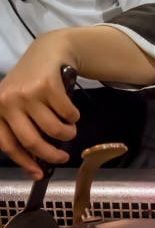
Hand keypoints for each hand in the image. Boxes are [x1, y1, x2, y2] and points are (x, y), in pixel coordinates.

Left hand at [0, 30, 79, 178]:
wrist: (47, 53)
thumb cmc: (32, 85)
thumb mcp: (19, 106)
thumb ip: (22, 130)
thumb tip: (36, 165)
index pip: (8, 144)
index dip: (25, 162)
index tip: (40, 174)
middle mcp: (7, 101)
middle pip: (32, 141)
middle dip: (52, 155)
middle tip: (64, 158)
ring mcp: (27, 93)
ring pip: (54, 129)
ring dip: (68, 133)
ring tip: (69, 128)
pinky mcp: (47, 86)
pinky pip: (68, 115)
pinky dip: (74, 117)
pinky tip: (70, 111)